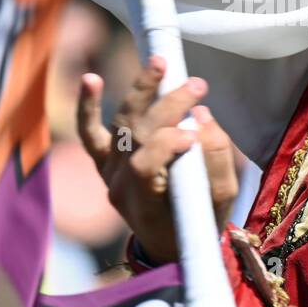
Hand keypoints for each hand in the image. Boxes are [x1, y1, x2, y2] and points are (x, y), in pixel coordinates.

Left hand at [77, 56, 238, 263]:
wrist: (169, 243)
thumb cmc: (198, 220)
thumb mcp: (219, 200)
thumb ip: (216, 160)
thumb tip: (202, 115)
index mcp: (144, 203)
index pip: (145, 164)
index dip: (167, 144)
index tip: (195, 135)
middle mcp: (118, 185)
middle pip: (136, 135)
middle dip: (167, 107)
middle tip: (197, 86)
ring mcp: (108, 172)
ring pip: (120, 123)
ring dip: (140, 91)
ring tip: (160, 63)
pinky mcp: (104, 161)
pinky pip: (90, 133)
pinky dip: (87, 107)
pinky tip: (91, 79)